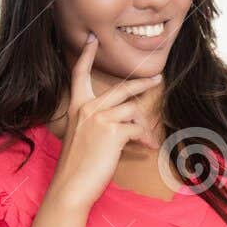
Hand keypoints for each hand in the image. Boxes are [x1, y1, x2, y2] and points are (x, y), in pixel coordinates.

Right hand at [47, 33, 163, 209]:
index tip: (92, 39)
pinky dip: (144, 139)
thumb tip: (124, 122)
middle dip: (141, 84)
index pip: (79, 75)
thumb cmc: (76, 166)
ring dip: (141, 126)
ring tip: (144, 139)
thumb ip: (96, 123)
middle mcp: (87, 108)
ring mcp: (100, 118)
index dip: (87, 56)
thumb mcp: (81, 137)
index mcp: (77, 107)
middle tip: (156, 79)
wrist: (71, 186)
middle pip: (120, 88)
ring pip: (132, 110)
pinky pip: (136, 129)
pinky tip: (146, 148)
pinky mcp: (113, 131)